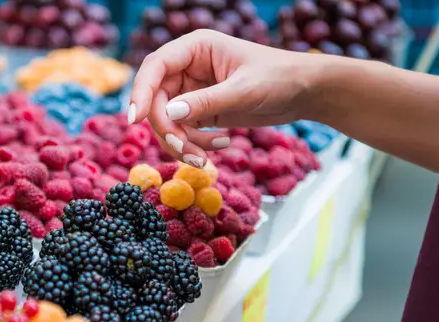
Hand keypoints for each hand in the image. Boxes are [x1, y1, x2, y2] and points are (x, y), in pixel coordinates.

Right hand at [129, 29, 322, 167]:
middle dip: (168, 129)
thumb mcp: (243, 90)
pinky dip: (196, 145)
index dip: (141, 92)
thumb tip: (169, 114)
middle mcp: (188, 67)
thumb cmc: (279, 78)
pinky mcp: (200, 112)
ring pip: (167, 121)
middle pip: (157, 101)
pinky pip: (183, 132)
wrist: (304, 92)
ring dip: (182, 143)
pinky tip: (223, 143)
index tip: (135, 119)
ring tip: (207, 157)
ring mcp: (192, 91)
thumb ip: (206, 102)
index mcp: (195, 48)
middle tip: (187, 152)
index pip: (155, 67)